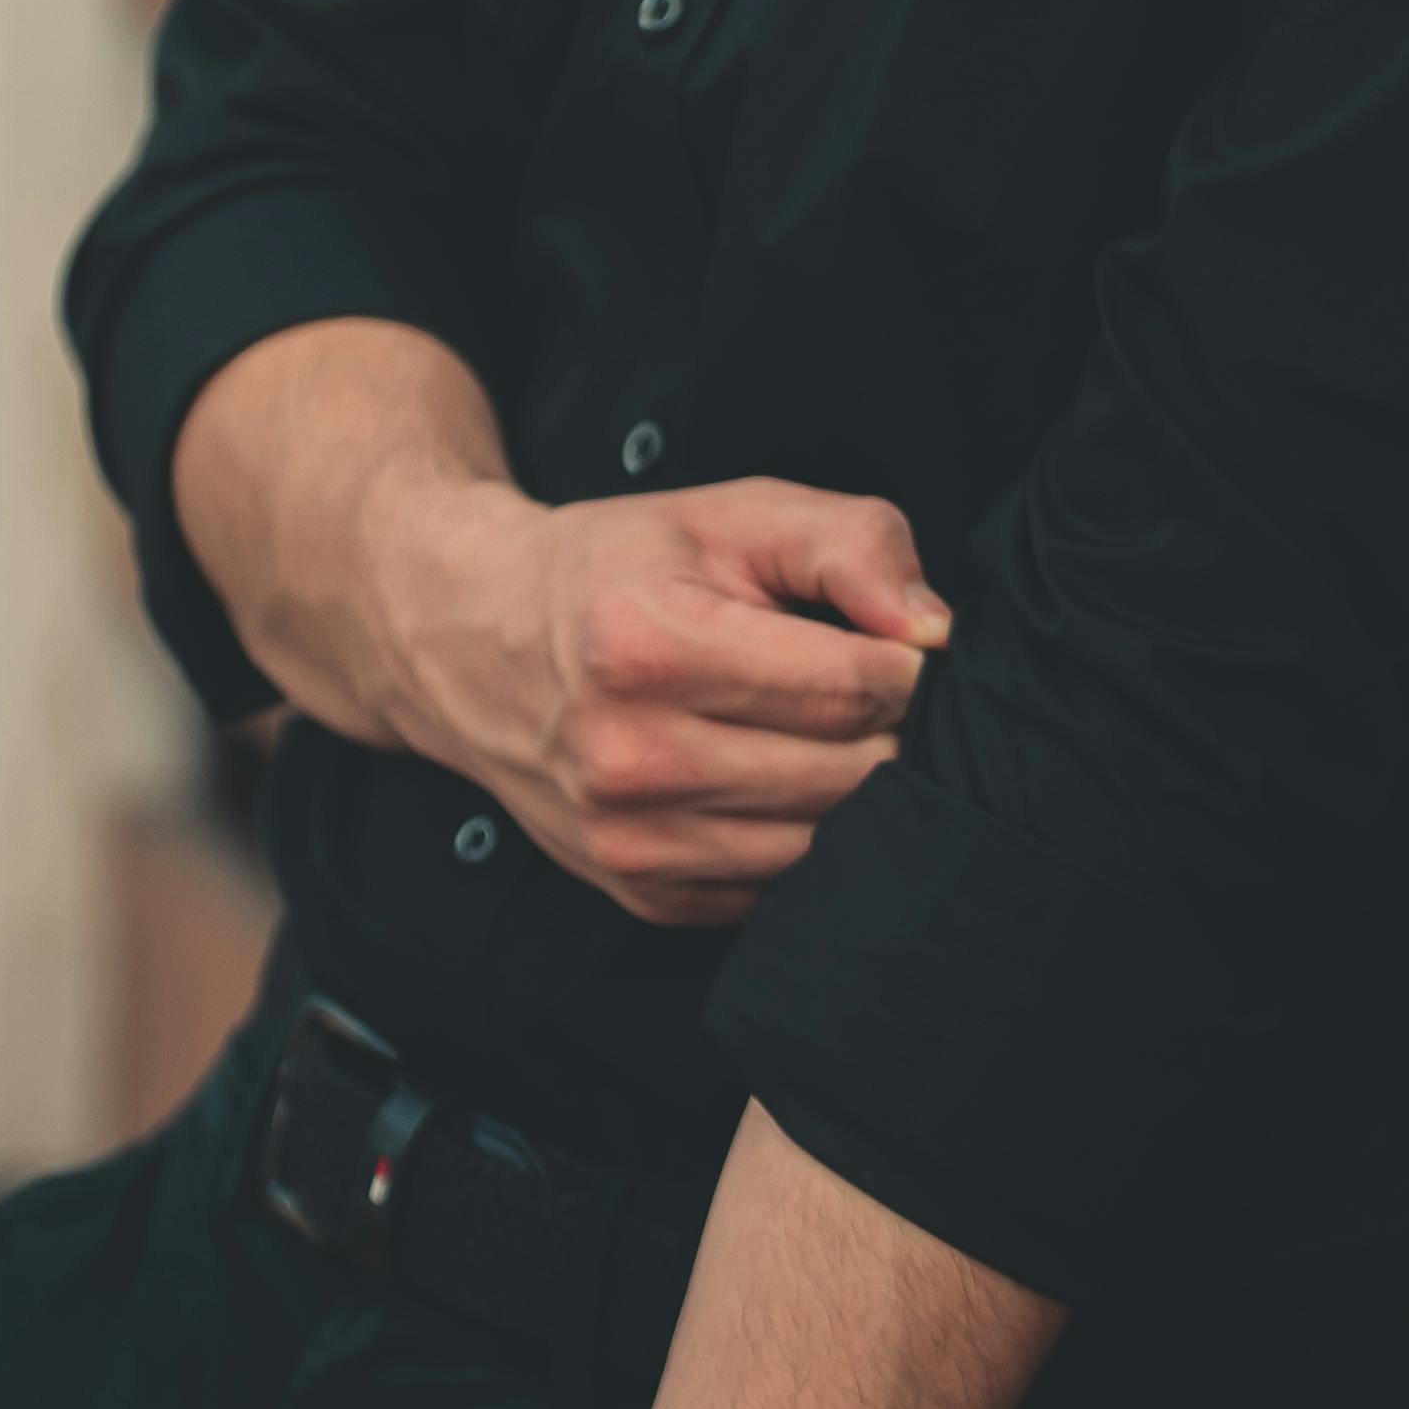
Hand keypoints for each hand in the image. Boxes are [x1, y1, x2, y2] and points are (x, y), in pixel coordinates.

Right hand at [372, 468, 946, 926]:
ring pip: (824, 845)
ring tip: (828, 734)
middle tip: (870, 690)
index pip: (852, 686)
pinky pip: (778, 888)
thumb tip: (935, 632)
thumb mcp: (732, 516)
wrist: (473, 643)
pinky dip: (800, 839)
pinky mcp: (641, 893)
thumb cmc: (622, 569)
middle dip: (890, 732)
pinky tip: (776, 781)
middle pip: (849, 775)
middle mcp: (630, 757)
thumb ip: (850, 543)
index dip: (907, 666)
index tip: (901, 647)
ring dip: (853, 794)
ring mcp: (629, 840)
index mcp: (650, 646)